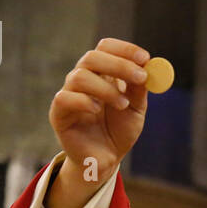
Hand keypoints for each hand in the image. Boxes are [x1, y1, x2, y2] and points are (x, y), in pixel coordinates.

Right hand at [47, 39, 150, 207]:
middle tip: (140, 77)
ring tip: (122, 105)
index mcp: (101, 73)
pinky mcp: (58, 113)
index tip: (145, 58)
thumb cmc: (119, 131)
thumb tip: (148, 67)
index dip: (124, 49)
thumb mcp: (135, 109)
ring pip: (79, 76)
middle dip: (119, 65)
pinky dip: (84, 101)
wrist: (106, 160)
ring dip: (106, 88)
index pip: (106, 48)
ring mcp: (68, 95)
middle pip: (92, 57)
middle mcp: (82, 79)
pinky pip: (65, 98)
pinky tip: (98, 111)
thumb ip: (138, 89)